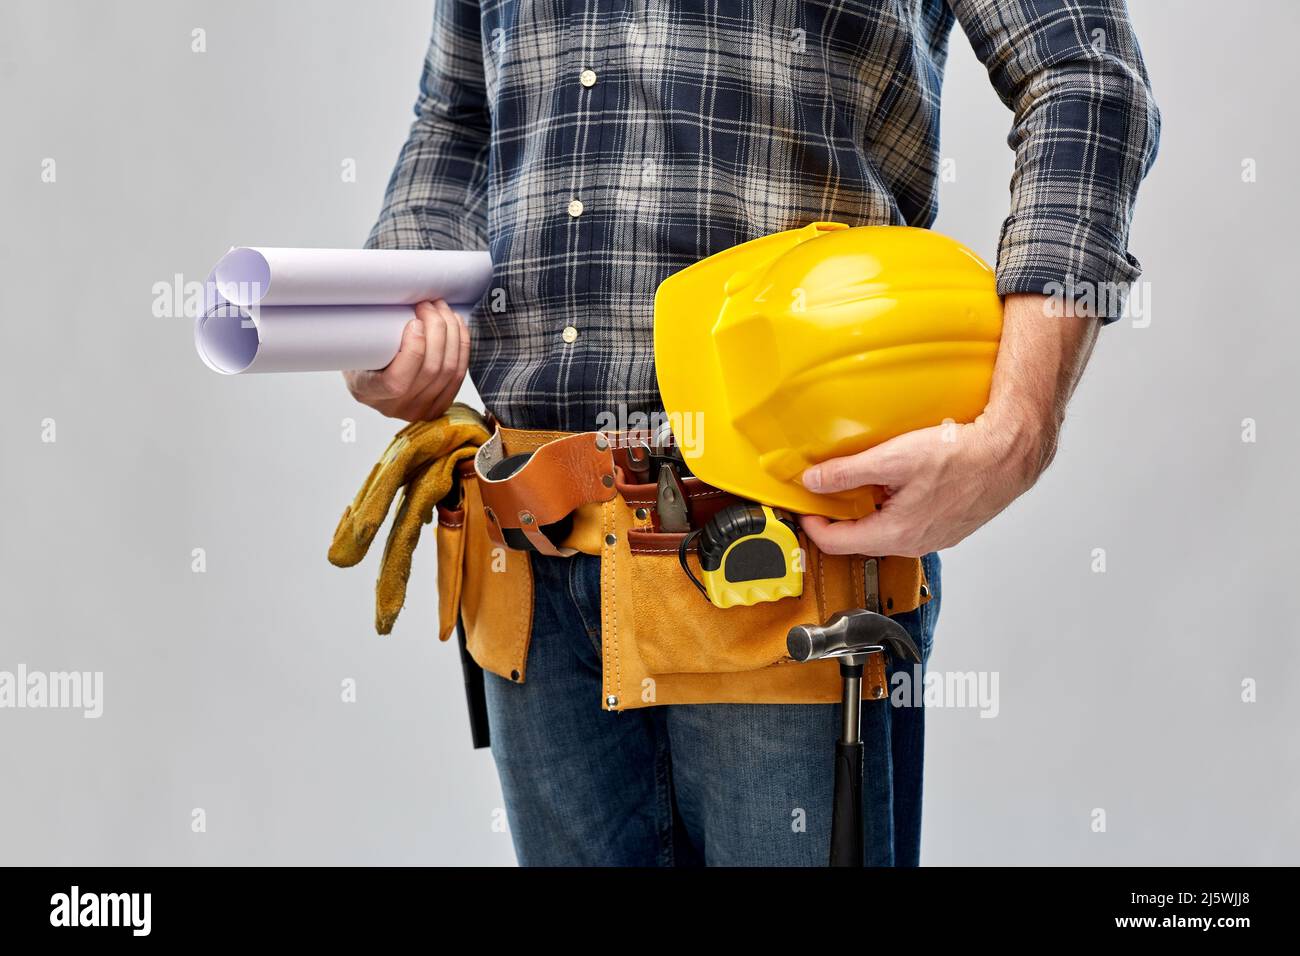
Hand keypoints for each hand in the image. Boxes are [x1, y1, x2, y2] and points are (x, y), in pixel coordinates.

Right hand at [343, 299, 469, 421]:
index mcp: (368, 392)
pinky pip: (459, 374)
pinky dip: (461, 345)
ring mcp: (421, 410)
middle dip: (437, 329)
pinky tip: (456, 325)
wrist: (369, 376)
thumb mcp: (352, 345)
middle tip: (429, 304)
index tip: (414, 321)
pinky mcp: (440, 405)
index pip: (397, 381)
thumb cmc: (358, 355)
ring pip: (450, 370)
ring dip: (451, 332)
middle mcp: (396, 407)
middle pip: (431, 370)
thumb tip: (385, 305)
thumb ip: (366, 335)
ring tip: (442, 309)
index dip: (414, 350)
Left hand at [798, 407, 1054, 556]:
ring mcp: (934, 537)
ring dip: (870, 509)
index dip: (813, 525)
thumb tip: (814, 481)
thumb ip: (847, 472)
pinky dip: (895, 506)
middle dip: (841, 515)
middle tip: (830, 490)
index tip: (805, 507)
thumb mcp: (893, 458)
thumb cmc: (961, 456)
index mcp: (896, 534)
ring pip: (887, 530)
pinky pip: (910, 522)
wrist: (1010, 453)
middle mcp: (915, 544)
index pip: (836, 544)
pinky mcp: (949, 526)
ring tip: (865, 480)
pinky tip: (900, 481)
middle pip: (861, 538)